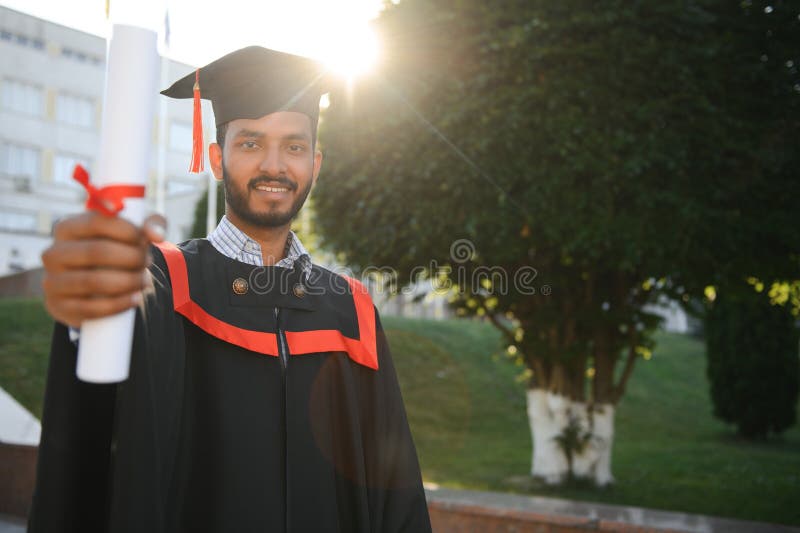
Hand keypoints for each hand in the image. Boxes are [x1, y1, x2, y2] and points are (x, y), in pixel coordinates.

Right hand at [41, 212, 166, 327]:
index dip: (127, 231)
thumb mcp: (133, 234)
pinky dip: (119, 304)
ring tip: (144, 281)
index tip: (145, 241)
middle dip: (131, 258)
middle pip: (97, 252)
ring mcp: (52, 281)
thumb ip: (150, 224)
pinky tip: (135, 299)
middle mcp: (54, 253)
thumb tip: (156, 235)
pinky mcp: (59, 307)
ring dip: (128, 282)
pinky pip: (91, 308)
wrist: (96, 288)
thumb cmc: (117, 251)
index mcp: (67, 227)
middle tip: (147, 263)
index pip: (97, 222)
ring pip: (94, 282)